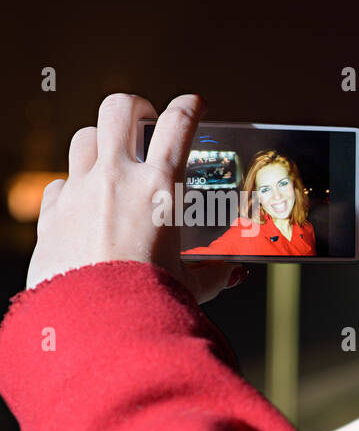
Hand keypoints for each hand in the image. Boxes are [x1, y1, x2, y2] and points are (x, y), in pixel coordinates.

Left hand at [27, 93, 242, 303]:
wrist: (99, 326)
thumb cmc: (152, 305)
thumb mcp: (194, 284)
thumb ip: (215, 271)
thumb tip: (233, 271)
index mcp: (162, 189)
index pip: (179, 123)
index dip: (190, 106)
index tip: (194, 104)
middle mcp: (118, 179)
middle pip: (119, 108)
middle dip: (135, 108)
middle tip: (144, 121)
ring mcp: (80, 191)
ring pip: (84, 137)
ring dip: (100, 143)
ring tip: (112, 161)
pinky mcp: (51, 213)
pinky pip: (60, 182)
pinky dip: (73, 187)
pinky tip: (85, 206)